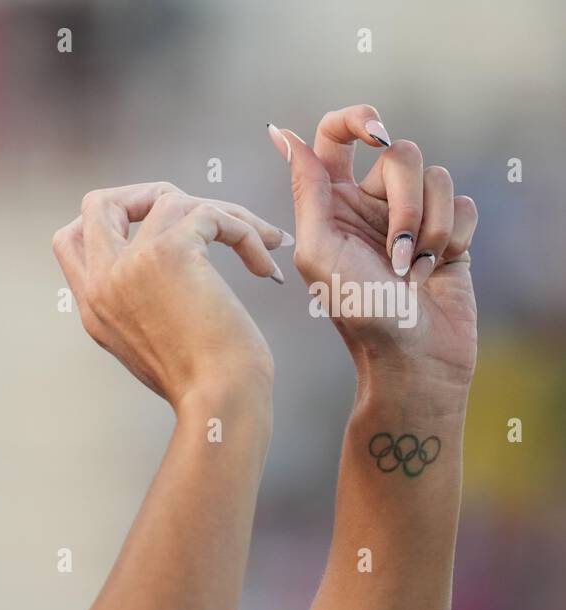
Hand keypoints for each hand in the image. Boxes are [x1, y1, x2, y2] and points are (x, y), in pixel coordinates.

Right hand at [52, 182, 286, 406]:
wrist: (218, 401)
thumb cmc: (203, 384)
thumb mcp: (150, 342)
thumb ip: (141, 300)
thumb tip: (176, 261)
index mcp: (93, 307)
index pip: (70, 239)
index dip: (110, 219)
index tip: (154, 228)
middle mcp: (102, 283)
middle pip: (99, 203)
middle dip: (149, 195)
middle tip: (195, 216)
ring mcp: (128, 265)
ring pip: (167, 198)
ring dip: (221, 212)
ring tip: (256, 242)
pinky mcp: (169, 252)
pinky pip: (210, 212)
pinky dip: (245, 229)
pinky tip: (263, 263)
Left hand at [269, 107, 478, 390]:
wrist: (412, 355)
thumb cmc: (358, 310)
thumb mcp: (319, 251)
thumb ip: (305, 191)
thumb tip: (282, 134)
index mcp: (329, 201)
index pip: (335, 134)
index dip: (356, 119)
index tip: (376, 133)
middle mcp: (369, 201)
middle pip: (401, 153)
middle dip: (405, 202)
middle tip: (397, 252)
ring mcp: (411, 214)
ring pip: (437, 176)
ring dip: (429, 229)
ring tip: (413, 271)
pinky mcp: (448, 230)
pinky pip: (462, 203)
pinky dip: (452, 238)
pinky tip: (437, 270)